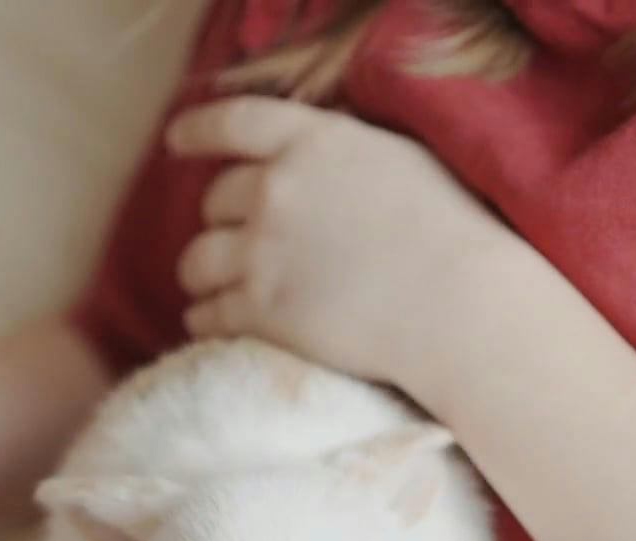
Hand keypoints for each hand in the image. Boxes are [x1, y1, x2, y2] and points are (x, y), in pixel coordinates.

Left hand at [166, 95, 545, 391]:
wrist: (459, 307)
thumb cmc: (451, 232)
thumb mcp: (397, 159)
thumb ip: (340, 151)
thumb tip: (307, 152)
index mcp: (313, 142)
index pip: (233, 122)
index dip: (197, 131)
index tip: (177, 141)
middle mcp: (277, 191)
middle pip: (215, 201)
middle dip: (223, 221)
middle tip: (240, 240)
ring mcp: (264, 253)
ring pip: (197, 261)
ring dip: (203, 274)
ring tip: (215, 288)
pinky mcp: (261, 311)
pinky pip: (207, 315)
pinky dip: (205, 320)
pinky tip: (213, 323)